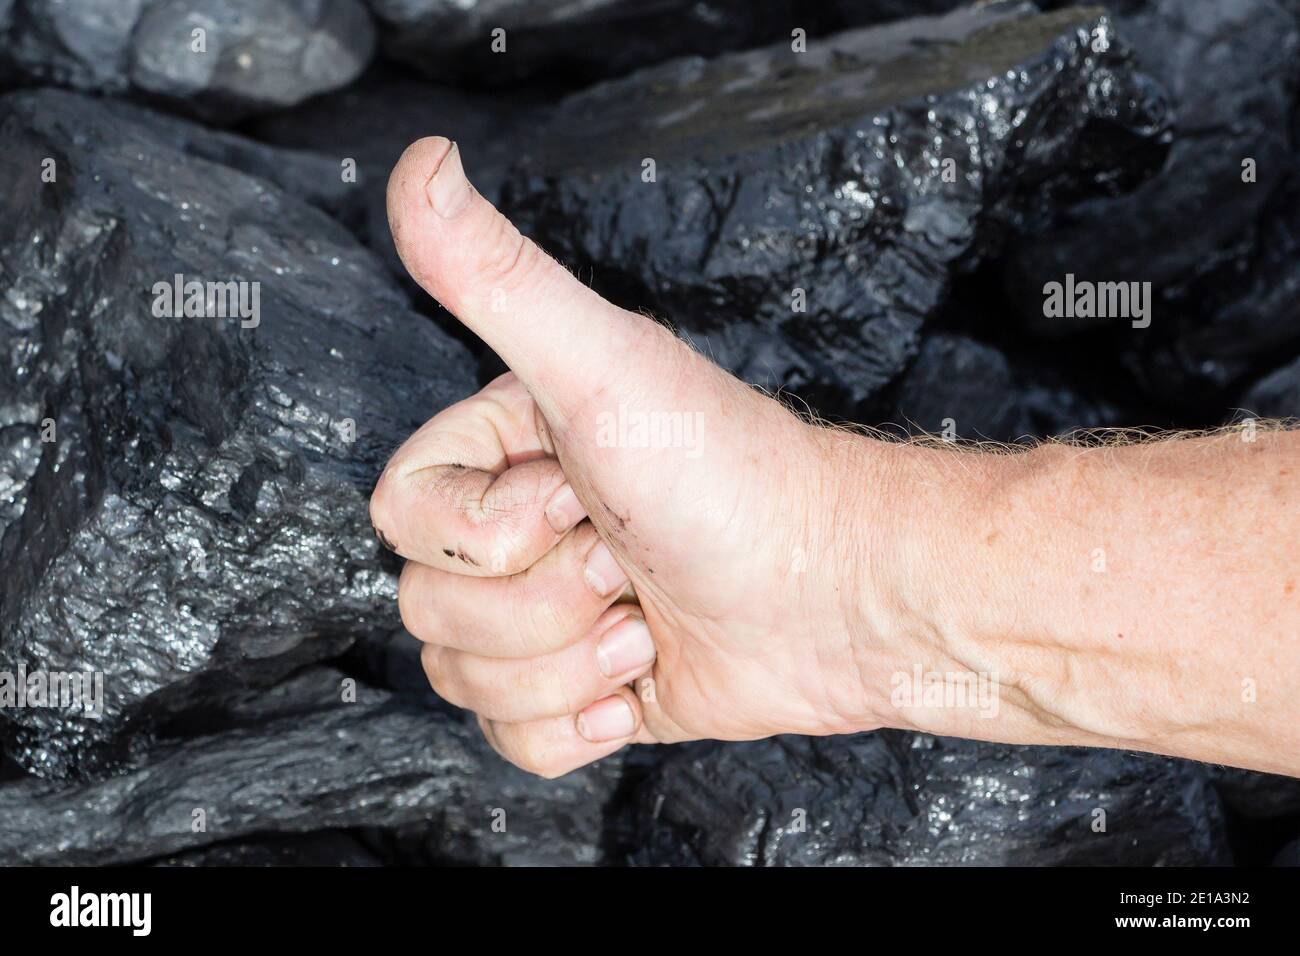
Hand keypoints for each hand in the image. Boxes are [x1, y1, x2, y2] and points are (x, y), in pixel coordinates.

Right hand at [370, 138, 904, 776]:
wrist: (840, 593)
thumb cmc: (733, 474)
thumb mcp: (603, 365)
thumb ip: (495, 274)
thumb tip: (421, 163)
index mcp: (501, 453)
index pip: (399, 514)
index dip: (488, 527)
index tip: (578, 497)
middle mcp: (517, 532)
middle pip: (429, 606)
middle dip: (545, 599)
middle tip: (627, 557)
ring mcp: (547, 616)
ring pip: (468, 678)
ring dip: (571, 659)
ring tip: (646, 613)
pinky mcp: (583, 689)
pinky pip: (516, 742)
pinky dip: (583, 723)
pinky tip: (643, 672)